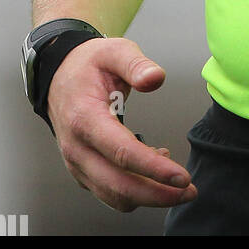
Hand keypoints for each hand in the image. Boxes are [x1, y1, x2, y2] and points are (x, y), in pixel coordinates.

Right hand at [47, 38, 197, 212]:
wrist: (58, 74)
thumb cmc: (87, 64)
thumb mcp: (114, 51)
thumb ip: (136, 64)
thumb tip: (156, 78)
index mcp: (85, 118)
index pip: (122, 153)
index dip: (154, 168)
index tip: (181, 177)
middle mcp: (77, 148)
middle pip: (118, 185)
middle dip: (157, 194)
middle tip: (189, 192)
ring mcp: (77, 162)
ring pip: (113, 195)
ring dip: (148, 197)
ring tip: (177, 185)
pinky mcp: (83, 170)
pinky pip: (109, 190)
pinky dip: (134, 190)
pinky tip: (154, 170)